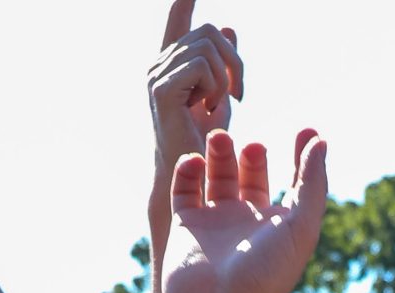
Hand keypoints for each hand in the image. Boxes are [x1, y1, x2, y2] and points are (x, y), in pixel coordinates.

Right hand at [150, 1, 241, 167]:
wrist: (189, 175)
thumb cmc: (204, 141)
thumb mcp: (220, 94)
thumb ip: (222, 63)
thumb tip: (228, 27)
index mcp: (172, 65)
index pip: (177, 24)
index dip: (183, 5)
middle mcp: (159, 65)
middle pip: (210, 31)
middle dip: (233, 61)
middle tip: (237, 93)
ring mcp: (157, 75)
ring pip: (208, 46)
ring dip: (224, 78)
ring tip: (216, 106)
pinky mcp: (161, 89)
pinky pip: (203, 66)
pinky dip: (215, 88)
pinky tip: (206, 110)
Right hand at [163, 130, 329, 292]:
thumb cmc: (263, 276)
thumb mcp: (301, 228)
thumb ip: (312, 183)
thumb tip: (320, 142)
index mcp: (279, 226)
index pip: (293, 182)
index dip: (302, 156)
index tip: (306, 130)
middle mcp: (247, 223)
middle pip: (251, 174)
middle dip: (252, 154)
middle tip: (253, 146)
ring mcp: (214, 223)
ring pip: (217, 175)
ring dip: (220, 153)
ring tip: (221, 138)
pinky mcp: (184, 225)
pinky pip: (184, 188)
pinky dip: (187, 169)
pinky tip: (194, 161)